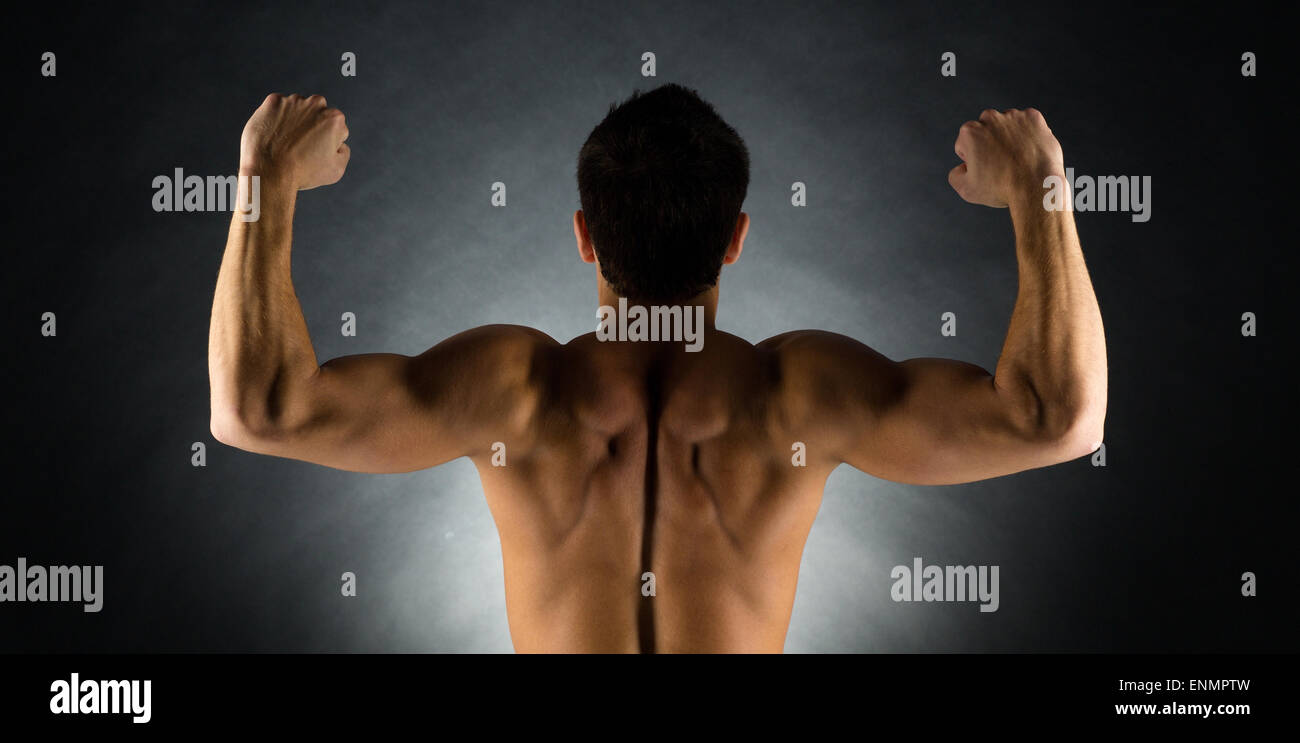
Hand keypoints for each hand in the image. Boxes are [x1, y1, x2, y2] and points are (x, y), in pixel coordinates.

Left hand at [239, 93, 349, 189]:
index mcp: (334, 118)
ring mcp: (292, 101)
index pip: (336, 128)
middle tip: (302, 145)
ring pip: (298, 108)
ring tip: (286, 142)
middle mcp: (316, 103)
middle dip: (313, 125)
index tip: (316, 152)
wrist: (269, 170)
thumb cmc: (304, 172)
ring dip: (294, 120)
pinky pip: (278, 108)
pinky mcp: (272, 102)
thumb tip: (339, 143)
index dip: (327, 142)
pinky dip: (277, 118)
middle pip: (318, 113)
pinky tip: (274, 135)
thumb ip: (344, 151)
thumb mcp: (336, 169)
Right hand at [947, 108, 1063, 207]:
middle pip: (985, 131)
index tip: (986, 170)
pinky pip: (1027, 124)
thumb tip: (962, 166)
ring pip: (1006, 126)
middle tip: (1002, 165)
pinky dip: (1027, 135)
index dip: (974, 160)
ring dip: (1009, 138)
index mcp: (969, 131)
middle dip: (990, 144)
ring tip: (1018, 160)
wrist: (1038, 186)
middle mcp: (990, 118)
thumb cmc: (1001, 189)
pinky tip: (1029, 152)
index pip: (965, 144)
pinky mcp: (1034, 117)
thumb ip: (955, 175)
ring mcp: (1013, 116)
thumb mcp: (967, 189)